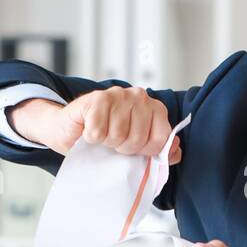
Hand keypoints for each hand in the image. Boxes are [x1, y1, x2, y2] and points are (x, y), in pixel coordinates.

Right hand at [8, 87, 181, 162]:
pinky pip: (98, 132)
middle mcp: (139, 97)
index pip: (160, 140)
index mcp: (155, 108)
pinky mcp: (95, 99)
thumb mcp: (137, 147)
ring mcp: (118, 95)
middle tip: (113, 141)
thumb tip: (176, 151)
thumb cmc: (106, 137)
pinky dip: (91, 138)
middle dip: (123, 148)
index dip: (145, 152)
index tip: (134, 149)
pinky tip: (89, 130)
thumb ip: (161, 149)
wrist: (70, 130)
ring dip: (106, 142)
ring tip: (102, 134)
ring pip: (117, 136)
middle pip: (138, 140)